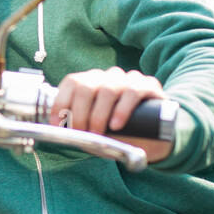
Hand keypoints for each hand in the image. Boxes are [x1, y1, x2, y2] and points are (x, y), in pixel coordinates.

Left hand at [50, 67, 172, 162]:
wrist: (155, 136)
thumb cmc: (120, 132)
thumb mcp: (97, 131)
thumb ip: (82, 130)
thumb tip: (64, 136)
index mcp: (92, 82)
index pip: (71, 82)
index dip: (61, 102)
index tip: (57, 123)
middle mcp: (108, 77)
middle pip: (87, 86)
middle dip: (80, 111)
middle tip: (81, 132)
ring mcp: (128, 79)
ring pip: (108, 89)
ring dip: (98, 114)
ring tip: (98, 132)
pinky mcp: (148, 86)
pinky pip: (132, 92)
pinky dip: (121, 110)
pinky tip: (117, 125)